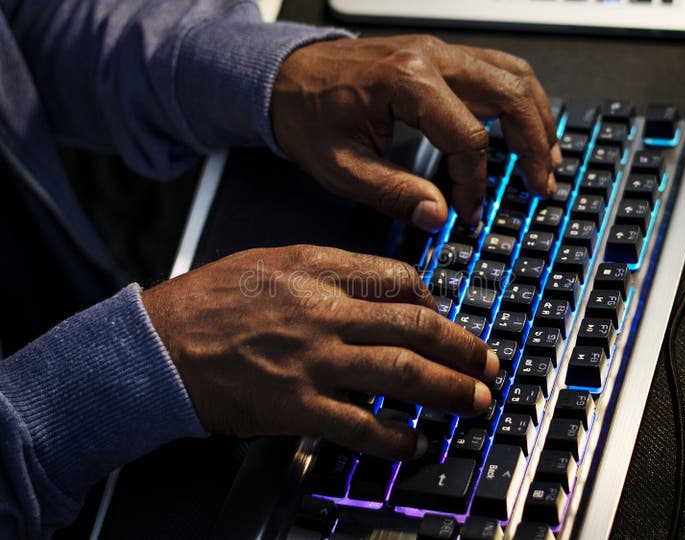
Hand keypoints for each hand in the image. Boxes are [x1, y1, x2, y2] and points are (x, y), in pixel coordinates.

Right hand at [142, 245, 498, 459]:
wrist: (159, 344)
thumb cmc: (209, 302)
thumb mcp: (270, 260)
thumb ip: (327, 269)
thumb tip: (380, 286)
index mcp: (317, 268)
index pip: (398, 278)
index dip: (433, 300)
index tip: (444, 317)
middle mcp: (322, 312)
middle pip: (414, 326)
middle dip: (461, 346)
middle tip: (488, 362)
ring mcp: (313, 360)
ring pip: (400, 373)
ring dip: (447, 389)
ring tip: (475, 400)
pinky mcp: (296, 406)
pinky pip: (360, 425)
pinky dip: (395, 437)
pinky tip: (415, 443)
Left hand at [271, 35, 560, 231]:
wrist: (285, 77)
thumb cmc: (306, 114)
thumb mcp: (340, 167)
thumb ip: (392, 194)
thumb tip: (438, 216)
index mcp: (406, 82)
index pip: (468, 137)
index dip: (475, 183)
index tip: (468, 212)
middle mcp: (430, 57)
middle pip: (511, 94)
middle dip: (535, 144)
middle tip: (542, 185)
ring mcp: (438, 51)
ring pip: (513, 74)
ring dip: (537, 118)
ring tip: (546, 159)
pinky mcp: (438, 56)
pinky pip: (497, 69)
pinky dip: (518, 101)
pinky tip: (523, 128)